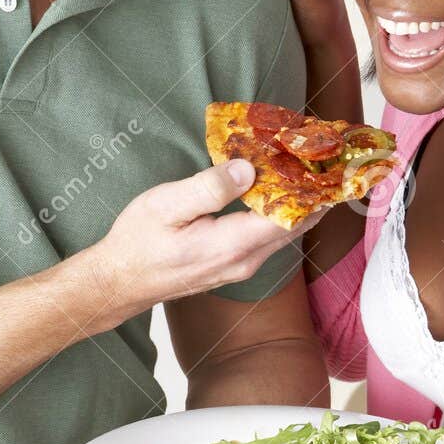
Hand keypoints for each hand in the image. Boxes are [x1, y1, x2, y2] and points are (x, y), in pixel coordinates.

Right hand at [91, 160, 314, 318]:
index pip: (290, 216)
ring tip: (308, 170)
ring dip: (299, 204)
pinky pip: (269, 239)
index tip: (323, 161)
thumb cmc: (136, 244)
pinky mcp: (234, 266)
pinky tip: (279, 193)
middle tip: (323, 159)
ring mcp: (241, 267)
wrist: (119, 283)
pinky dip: (281, 215)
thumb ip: (209, 188)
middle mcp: (245, 261)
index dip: (311, 189)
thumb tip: (247, 169)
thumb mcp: (165, 206)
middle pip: (295, 226)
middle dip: (312, 194)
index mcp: (232, 244)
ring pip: (285, 234)